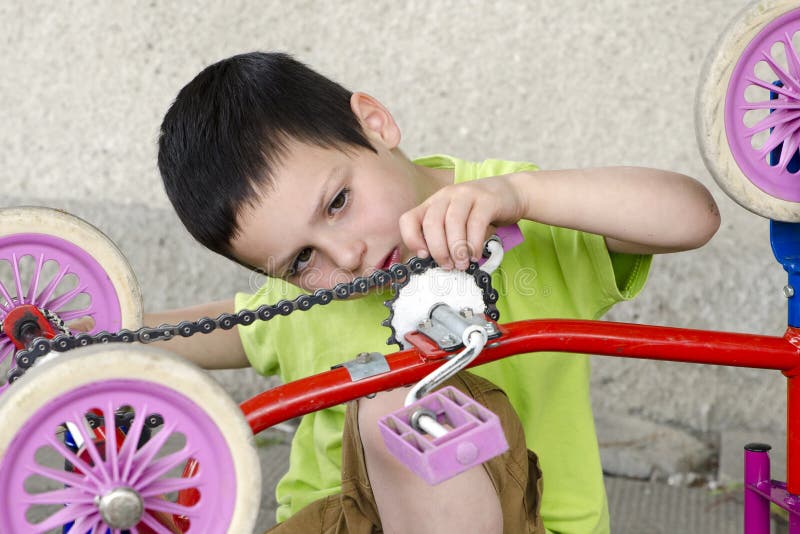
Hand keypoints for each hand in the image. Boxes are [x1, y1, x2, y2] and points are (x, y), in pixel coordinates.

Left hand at [399, 174, 525, 269]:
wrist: (511, 193)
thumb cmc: (479, 214)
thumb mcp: (457, 223)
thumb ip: (444, 239)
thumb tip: (435, 265)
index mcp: (433, 204)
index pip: (409, 219)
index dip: (411, 239)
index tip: (423, 256)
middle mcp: (445, 196)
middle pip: (432, 222)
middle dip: (438, 249)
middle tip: (447, 266)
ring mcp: (466, 194)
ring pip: (453, 222)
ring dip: (456, 248)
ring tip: (462, 264)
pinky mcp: (486, 199)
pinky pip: (476, 222)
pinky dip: (474, 243)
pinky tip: (475, 255)